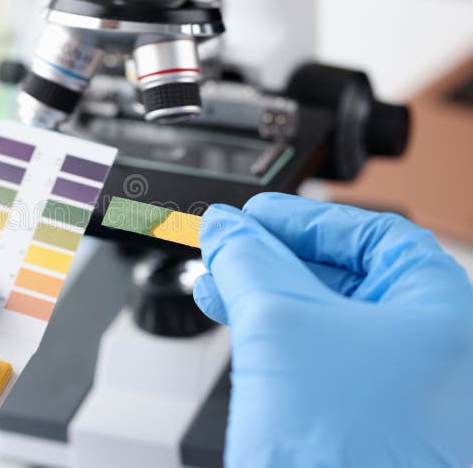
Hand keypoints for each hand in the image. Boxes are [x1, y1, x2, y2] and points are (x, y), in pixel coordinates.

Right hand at [195, 194, 472, 466]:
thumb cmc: (352, 453)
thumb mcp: (281, 326)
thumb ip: (249, 262)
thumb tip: (225, 229)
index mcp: (443, 315)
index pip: (375, 236)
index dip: (306, 220)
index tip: (255, 216)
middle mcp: (430, 353)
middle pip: (346, 276)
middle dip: (275, 257)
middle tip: (226, 247)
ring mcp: (398, 393)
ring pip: (325, 319)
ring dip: (265, 294)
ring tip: (216, 282)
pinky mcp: (363, 422)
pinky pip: (316, 360)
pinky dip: (273, 336)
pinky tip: (237, 323)